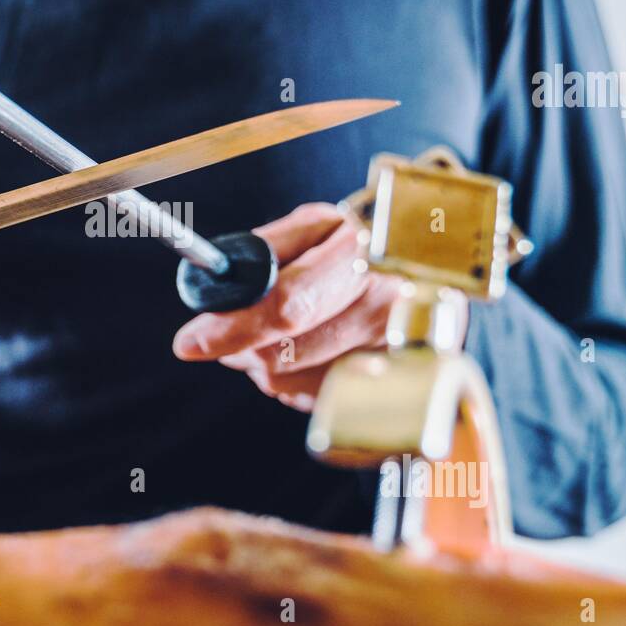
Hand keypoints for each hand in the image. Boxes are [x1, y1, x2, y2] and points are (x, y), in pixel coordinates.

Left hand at [172, 202, 405, 411]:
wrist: (434, 274)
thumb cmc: (361, 246)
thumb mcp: (318, 224)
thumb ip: (265, 248)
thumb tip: (215, 280)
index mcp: (364, 256)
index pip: (288, 305)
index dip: (233, 327)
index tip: (190, 341)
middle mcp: (387, 309)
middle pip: (284, 353)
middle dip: (239, 346)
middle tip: (223, 330)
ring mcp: (395, 355)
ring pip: (292, 382)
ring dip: (262, 363)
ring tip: (275, 331)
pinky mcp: (392, 389)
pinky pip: (313, 400)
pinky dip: (294, 379)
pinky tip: (308, 350)